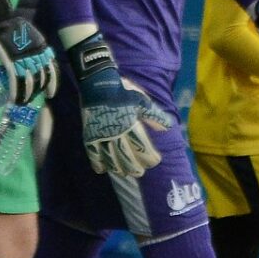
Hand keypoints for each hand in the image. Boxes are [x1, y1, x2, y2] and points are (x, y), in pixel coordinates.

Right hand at [0, 0, 56, 105]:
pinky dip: (16, 93)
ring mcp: (25, 60)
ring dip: (27, 96)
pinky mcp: (12, 62)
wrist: (0, 20)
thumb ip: (33, 52)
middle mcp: (37, 56)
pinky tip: (14, 99)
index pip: (52, 70)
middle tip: (32, 99)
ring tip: (23, 102)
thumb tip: (30, 63)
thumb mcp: (31, 39)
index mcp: (43, 50)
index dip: (52, 84)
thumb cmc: (13, 28)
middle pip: (42, 79)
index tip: (50, 93)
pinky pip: (17, 82)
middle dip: (38, 92)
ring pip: (30, 83)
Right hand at [71, 33, 170, 176]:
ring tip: (124, 174)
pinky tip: (101, 170)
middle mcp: (115, 132)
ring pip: (109, 156)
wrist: (98, 83)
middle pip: (125, 154)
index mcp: (129, 124)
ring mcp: (101, 134)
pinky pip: (92, 152)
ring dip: (117, 167)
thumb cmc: (122, 91)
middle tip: (140, 173)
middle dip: (133, 166)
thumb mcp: (141, 100)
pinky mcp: (89, 134)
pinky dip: (97, 162)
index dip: (149, 155)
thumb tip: (168, 128)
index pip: (141, 145)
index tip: (155, 161)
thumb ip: (154, 116)